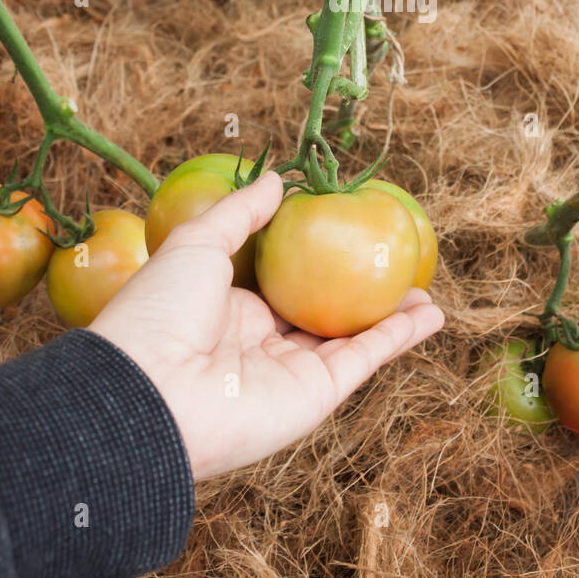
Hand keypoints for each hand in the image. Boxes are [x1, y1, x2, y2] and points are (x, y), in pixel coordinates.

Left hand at [90, 173, 444, 479]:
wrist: (148, 391)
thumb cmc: (160, 311)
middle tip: (394, 267)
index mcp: (229, 312)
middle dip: (361, 295)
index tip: (350, 238)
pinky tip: (430, 315)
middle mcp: (261, 346)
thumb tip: (278, 180)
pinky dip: (399, 339)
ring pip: (352, 339)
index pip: (283, 286)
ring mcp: (290, 374)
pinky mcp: (314, 396)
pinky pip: (363, 360)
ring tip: (426, 292)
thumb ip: (241, 213)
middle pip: (324, 315)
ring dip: (391, 318)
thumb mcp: (197, 243)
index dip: (317, 265)